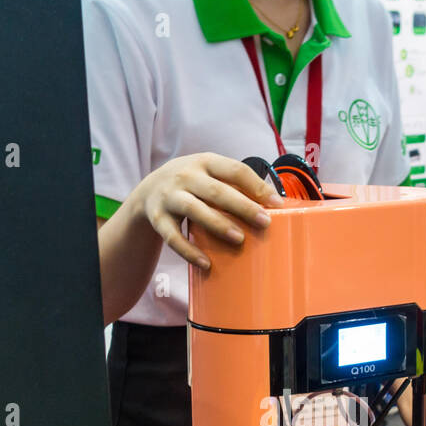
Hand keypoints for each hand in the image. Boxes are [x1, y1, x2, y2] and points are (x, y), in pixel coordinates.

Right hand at [130, 152, 284, 268]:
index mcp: (205, 162)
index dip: (257, 186)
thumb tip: (275, 204)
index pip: (235, 170)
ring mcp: (169, 196)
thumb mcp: (209, 174)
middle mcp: (186, 175)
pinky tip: (206, 263)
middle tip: (265, 222)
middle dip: (243, 206)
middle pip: (217, 190)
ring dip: (218, 224)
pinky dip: (189, 251)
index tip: (277, 204)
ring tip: (239, 239)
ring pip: (194, 210)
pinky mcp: (158, 218)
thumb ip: (235, 185)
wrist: (148, 191)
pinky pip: (173, 237)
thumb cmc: (192, 184)